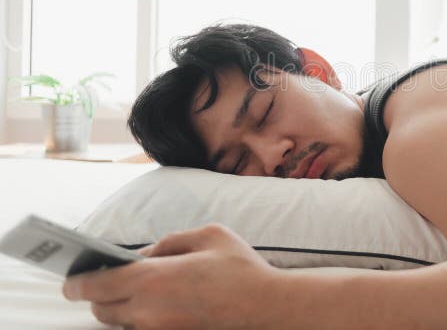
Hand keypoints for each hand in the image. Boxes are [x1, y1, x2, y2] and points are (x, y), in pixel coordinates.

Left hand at [63, 224, 281, 329]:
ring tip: (134, 290)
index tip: (71, 277)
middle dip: (98, 295)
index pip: (94, 286)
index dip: (77, 281)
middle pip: (101, 309)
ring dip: (119, 307)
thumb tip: (144, 254)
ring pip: (120, 323)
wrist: (267, 307)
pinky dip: (141, 317)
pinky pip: (143, 329)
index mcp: (152, 279)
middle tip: (105, 280)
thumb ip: (169, 241)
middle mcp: (148, 310)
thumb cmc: (240, 267)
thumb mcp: (208, 235)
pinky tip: (158, 302)